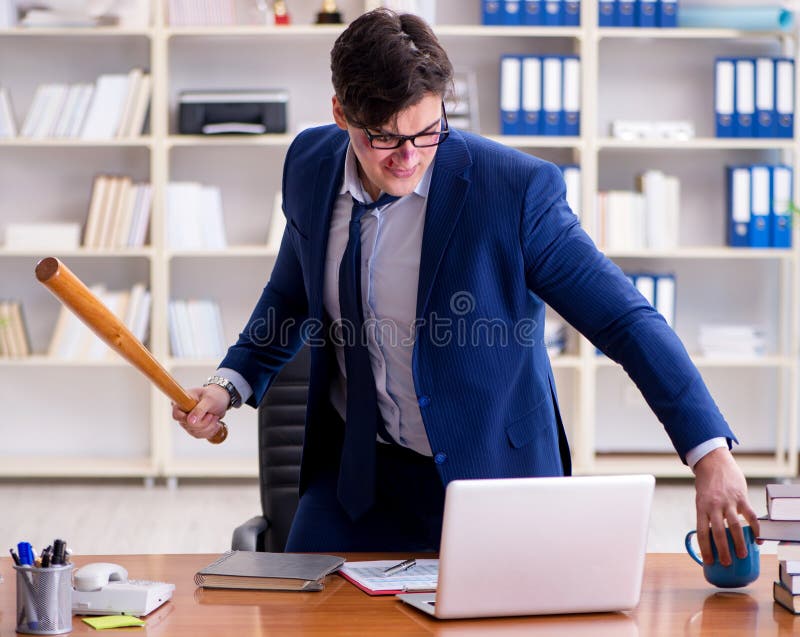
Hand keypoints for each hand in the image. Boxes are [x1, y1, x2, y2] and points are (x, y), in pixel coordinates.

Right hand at [171, 385, 228, 439]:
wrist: (221, 400)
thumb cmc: (214, 396)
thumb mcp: (209, 400)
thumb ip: (200, 409)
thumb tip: (190, 421)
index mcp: (183, 401)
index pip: (176, 414)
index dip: (186, 419)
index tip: (200, 416)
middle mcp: (183, 413)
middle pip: (187, 425)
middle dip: (203, 423)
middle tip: (212, 415)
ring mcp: (187, 422)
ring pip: (194, 432)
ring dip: (208, 427)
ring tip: (215, 417)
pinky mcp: (194, 428)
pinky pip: (199, 435)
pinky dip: (210, 431)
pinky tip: (215, 424)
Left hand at [693, 447, 759, 565]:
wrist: (714, 462)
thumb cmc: (707, 484)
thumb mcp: (701, 499)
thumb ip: (707, 515)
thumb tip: (713, 538)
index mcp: (701, 507)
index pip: (702, 532)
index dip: (705, 548)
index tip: (709, 562)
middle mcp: (714, 505)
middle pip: (718, 532)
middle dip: (723, 550)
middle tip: (726, 563)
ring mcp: (728, 501)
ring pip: (734, 526)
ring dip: (739, 543)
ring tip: (742, 555)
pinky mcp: (741, 497)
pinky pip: (750, 516)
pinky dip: (756, 529)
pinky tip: (758, 540)